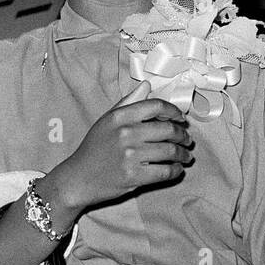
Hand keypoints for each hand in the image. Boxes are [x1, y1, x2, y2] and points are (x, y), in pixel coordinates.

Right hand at [55, 81, 191, 214]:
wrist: (78, 179)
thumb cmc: (93, 150)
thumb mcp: (106, 121)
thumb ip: (127, 103)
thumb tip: (146, 86)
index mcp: (120, 117)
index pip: (156, 105)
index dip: (174, 111)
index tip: (181, 118)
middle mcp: (125, 133)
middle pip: (168, 129)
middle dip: (183, 135)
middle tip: (186, 140)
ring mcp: (130, 155)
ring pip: (170, 151)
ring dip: (183, 154)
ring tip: (185, 156)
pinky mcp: (134, 176)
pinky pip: (165, 171)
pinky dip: (175, 171)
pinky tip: (176, 169)